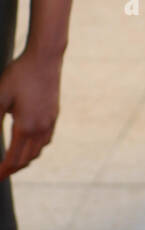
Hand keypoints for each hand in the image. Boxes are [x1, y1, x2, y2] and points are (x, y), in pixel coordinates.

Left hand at [0, 49, 62, 180]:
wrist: (45, 57)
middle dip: (12, 169)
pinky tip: (28, 143)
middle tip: (0, 173)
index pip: (13, 160)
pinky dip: (35, 148)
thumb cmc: (19, 75)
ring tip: (12, 161)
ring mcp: (50, 121)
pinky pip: (46, 140)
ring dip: (24, 160)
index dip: (2, 171)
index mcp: (25, 127)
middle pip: (26, 159)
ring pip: (38, 151)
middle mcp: (41, 128)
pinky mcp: (54, 113)